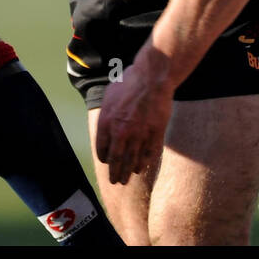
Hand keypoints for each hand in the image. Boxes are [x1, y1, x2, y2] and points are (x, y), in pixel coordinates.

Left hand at [94, 50, 174, 184]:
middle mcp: (121, 131)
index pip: (102, 150)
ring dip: (128, 172)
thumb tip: (103, 129)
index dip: (104, 159)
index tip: (107, 162)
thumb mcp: (109, 96)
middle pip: (116, 160)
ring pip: (132, 160)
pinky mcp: (155, 133)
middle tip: (116, 181)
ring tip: (126, 179)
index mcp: (106, 122)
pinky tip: (141, 168)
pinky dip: (144, 163)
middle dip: (115, 173)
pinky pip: (149, 154)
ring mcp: (139, 133)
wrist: (152, 77)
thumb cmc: (129, 83)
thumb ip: (106, 115)